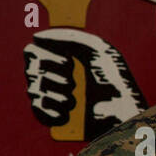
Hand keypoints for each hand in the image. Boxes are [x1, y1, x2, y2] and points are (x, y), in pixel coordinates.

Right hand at [23, 28, 144, 138]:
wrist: (125, 116)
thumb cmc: (116, 82)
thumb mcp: (98, 50)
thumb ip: (69, 36)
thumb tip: (37, 37)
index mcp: (64, 61)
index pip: (33, 52)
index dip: (45, 56)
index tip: (68, 62)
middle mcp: (57, 79)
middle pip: (30, 70)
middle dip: (53, 76)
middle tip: (73, 83)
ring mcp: (56, 100)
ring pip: (33, 90)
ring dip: (56, 94)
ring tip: (74, 101)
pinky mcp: (56, 119)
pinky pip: (37, 111)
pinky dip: (49, 111)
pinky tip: (66, 114)